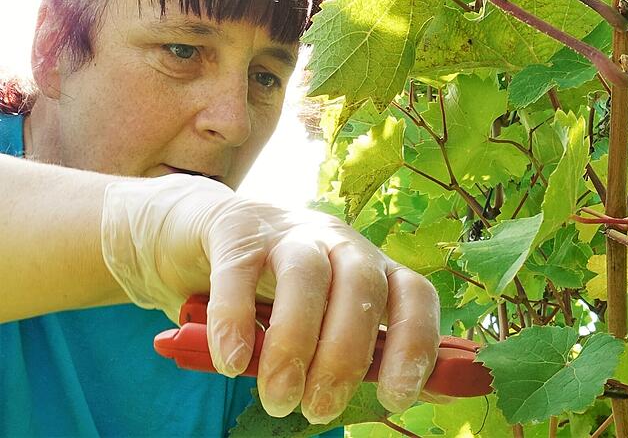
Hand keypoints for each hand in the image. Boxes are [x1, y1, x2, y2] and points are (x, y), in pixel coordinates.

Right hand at [101, 173, 439, 422]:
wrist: (202, 229)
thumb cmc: (277, 291)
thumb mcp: (324, 319)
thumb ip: (362, 352)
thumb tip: (409, 395)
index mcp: (371, 265)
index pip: (412, 294)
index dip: (414, 343)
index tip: (397, 397)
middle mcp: (339, 242)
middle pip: (362, 285)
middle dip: (346, 354)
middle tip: (321, 409)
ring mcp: (288, 231)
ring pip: (306, 275)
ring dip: (295, 342)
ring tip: (279, 398)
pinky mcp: (235, 230)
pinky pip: (239, 273)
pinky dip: (236, 320)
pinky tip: (231, 362)